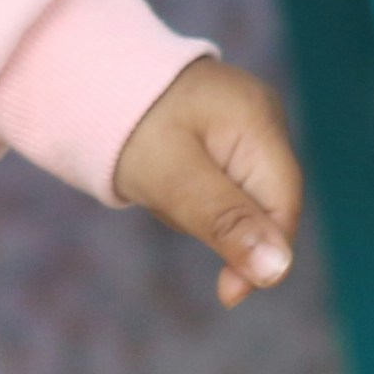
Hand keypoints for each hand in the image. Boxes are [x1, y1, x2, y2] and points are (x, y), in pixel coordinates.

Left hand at [110, 53, 305, 306]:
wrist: (90, 78)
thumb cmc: (128, 125)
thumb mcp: (171, 179)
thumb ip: (225, 220)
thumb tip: (279, 270)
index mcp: (258, 120)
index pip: (283, 205)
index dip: (263, 255)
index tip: (228, 295)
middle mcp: (265, 118)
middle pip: (265, 205)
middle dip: (220, 222)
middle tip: (168, 202)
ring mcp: (249, 124)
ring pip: (242, 200)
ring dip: (203, 209)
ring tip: (161, 183)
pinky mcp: (229, 134)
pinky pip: (224, 184)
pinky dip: (196, 193)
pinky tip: (170, 175)